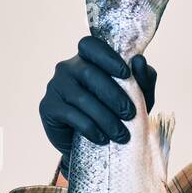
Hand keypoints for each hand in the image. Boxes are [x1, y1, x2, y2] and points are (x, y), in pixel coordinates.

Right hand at [38, 35, 157, 155]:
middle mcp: (68, 68)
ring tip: (121, 135)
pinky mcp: (48, 107)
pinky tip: (102, 139)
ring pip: (81, 97)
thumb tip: (139, 60)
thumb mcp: (137, 99)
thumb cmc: (117, 115)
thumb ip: (143, 80)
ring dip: (105, 118)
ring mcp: (55, 86)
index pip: (91, 45)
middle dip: (114, 95)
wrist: (94, 147)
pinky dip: (90, 128)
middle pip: (89, 73)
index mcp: (88, 59)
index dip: (107, 57)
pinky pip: (70, 115)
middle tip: (130, 114)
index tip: (126, 74)